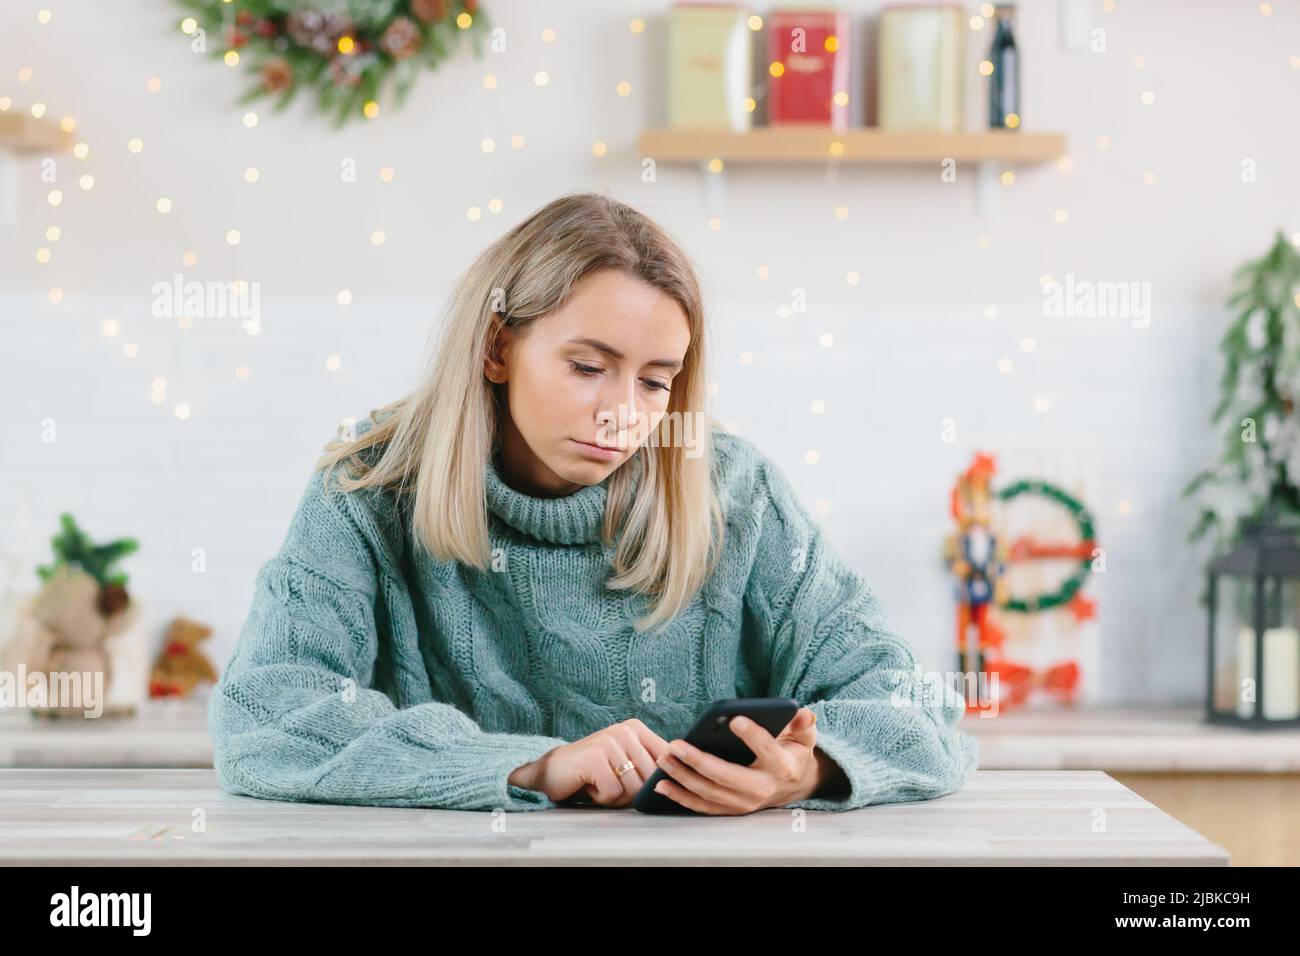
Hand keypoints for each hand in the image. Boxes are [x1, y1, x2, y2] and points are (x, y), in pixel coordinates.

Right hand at [508, 718, 670, 807]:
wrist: (551, 771)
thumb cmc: (593, 773)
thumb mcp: (626, 763)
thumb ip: (649, 766)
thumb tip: (680, 778)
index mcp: (636, 729)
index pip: (666, 760)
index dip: (657, 781)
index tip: (636, 782)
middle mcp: (625, 730)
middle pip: (650, 779)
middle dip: (631, 792)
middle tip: (610, 783)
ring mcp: (610, 741)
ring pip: (633, 788)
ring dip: (616, 796)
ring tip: (599, 782)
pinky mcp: (595, 757)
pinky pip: (613, 792)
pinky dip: (601, 797)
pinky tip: (589, 785)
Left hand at [652, 707, 824, 814]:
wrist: (792, 784)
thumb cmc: (791, 752)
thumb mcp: (803, 736)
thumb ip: (804, 724)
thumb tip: (803, 713)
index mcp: (781, 766)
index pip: (767, 750)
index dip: (752, 735)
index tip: (735, 719)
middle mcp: (762, 789)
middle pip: (727, 776)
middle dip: (699, 761)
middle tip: (676, 745)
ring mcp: (745, 803)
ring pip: (709, 792)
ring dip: (683, 777)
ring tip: (664, 758)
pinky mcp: (730, 810)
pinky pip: (702, 805)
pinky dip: (681, 797)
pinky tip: (662, 783)